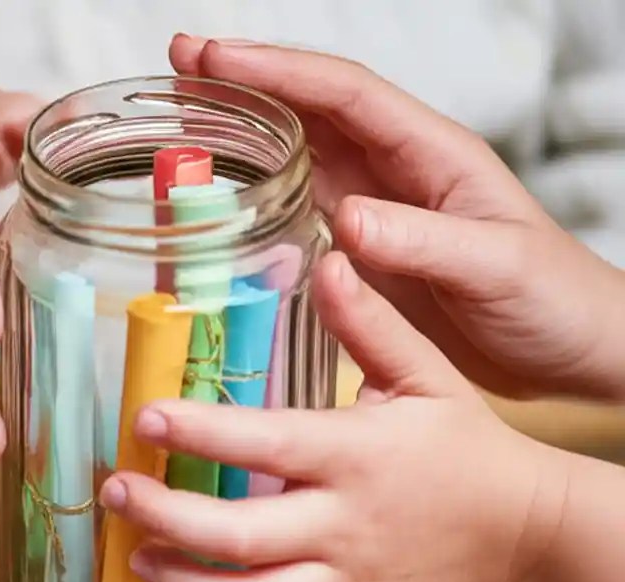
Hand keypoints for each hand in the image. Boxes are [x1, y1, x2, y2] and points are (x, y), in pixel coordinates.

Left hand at [97, 251, 568, 581]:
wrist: (521, 530)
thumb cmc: (464, 447)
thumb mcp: (425, 373)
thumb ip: (370, 323)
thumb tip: (330, 261)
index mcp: (354, 455)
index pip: (266, 443)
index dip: (201, 433)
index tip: (146, 418)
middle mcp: (344, 524)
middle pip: (242, 537)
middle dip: (167, 518)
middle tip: (116, 495)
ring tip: (139, 558)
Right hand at [169, 35, 624, 401]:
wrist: (574, 353)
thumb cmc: (555, 299)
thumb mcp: (498, 265)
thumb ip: (425, 241)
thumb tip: (347, 218)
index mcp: (432, 154)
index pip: (345, 93)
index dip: (278, 70)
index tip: (216, 57)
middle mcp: (394, 172)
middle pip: (307, 108)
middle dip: (242, 79)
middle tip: (178, 62)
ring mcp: (371, 212)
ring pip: (292, 154)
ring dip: (237, 131)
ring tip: (178, 115)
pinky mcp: (357, 256)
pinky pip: (292, 213)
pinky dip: (248, 197)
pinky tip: (213, 200)